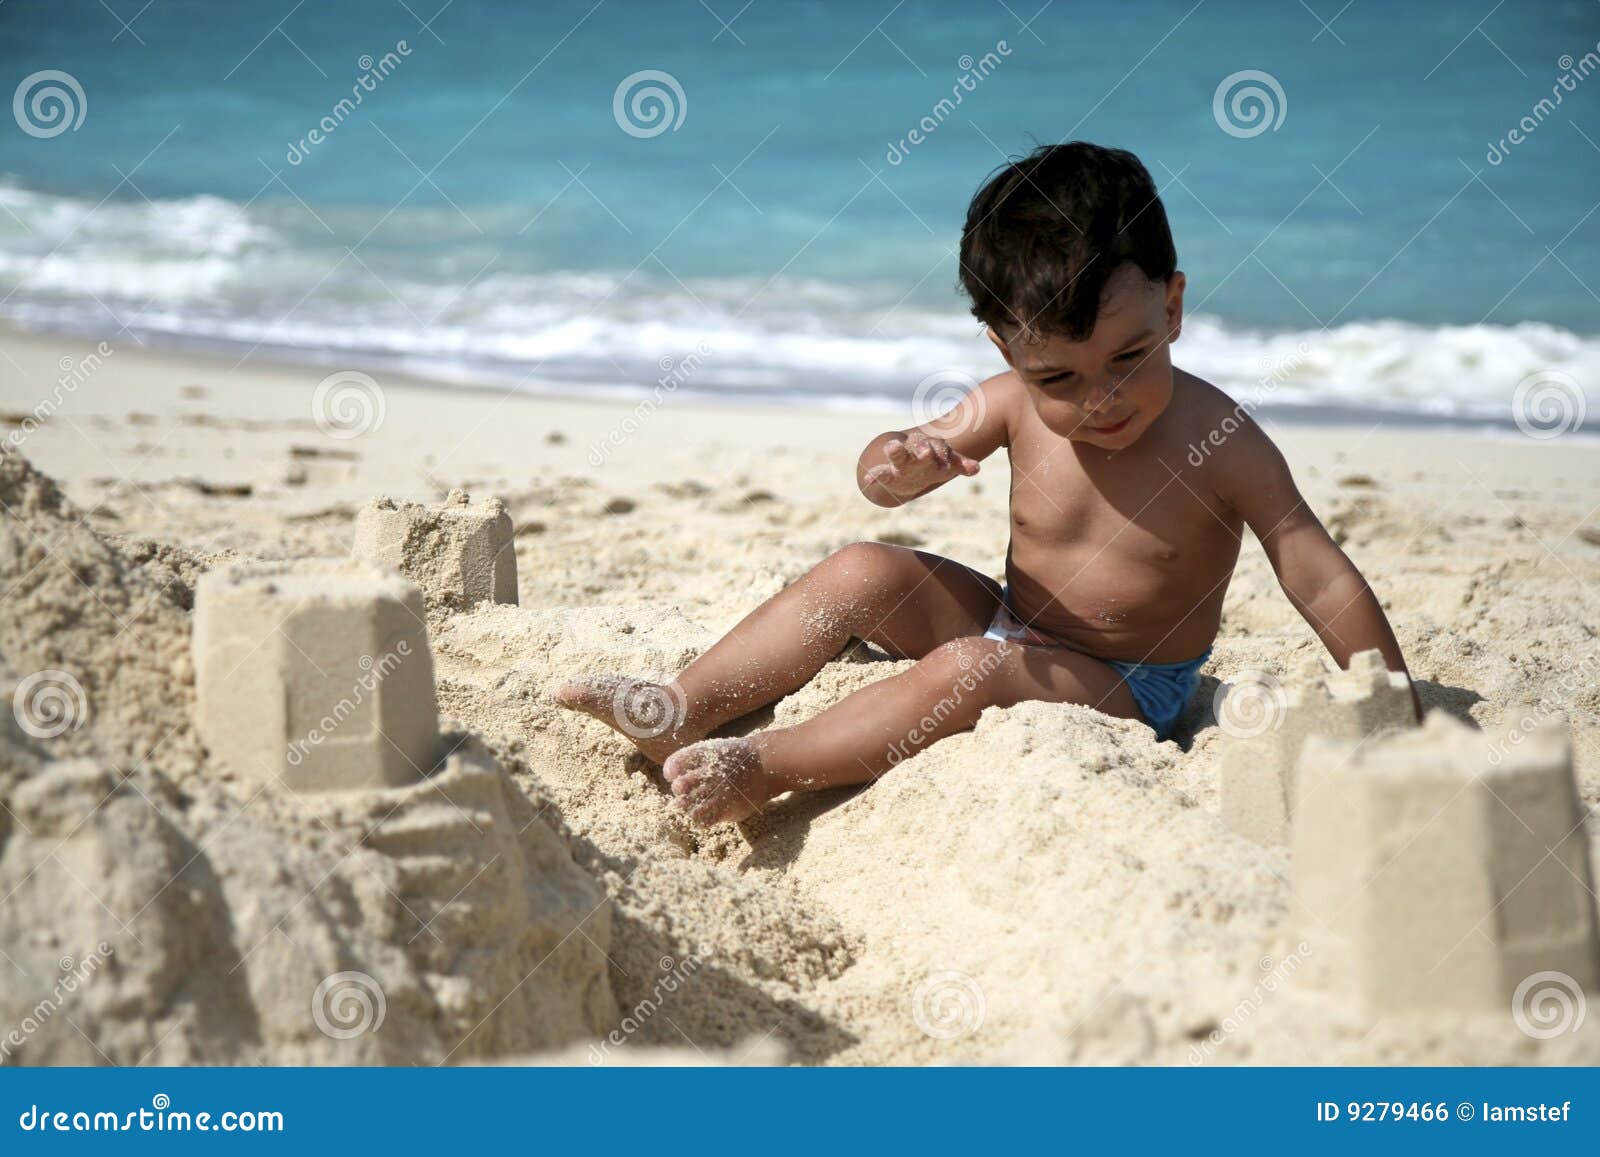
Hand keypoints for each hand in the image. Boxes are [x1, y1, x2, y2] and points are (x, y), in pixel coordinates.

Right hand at [862, 432, 979, 499]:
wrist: (908, 470)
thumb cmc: (931, 465)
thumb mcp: (946, 464)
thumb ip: (961, 464)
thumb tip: (976, 468)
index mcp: (930, 447)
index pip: (938, 448)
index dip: (943, 456)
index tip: (947, 468)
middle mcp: (914, 451)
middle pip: (919, 446)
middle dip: (923, 450)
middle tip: (927, 453)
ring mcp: (900, 462)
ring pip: (899, 455)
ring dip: (895, 451)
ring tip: (891, 446)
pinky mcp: (888, 474)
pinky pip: (880, 473)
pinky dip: (874, 476)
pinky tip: (867, 481)